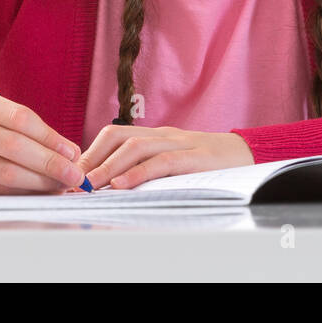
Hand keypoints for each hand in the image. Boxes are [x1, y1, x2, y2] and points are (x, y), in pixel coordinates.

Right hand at [0, 91, 85, 193]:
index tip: (73, 152)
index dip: (51, 137)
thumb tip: (68, 152)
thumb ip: (23, 129)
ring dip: (39, 182)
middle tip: (74, 175)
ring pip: (5, 172)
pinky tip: (37, 194)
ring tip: (60, 186)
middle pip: (15, 147)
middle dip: (50, 163)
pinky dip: (20, 194)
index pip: (21, 119)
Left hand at [76, 125, 254, 188]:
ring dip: (110, 167)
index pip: (115, 136)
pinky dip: (140, 173)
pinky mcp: (197, 158)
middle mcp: (164, 135)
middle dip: (93, 159)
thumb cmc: (209, 165)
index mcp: (156, 136)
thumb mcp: (175, 163)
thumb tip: (112, 187)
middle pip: (119, 137)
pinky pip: (163, 162)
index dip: (90, 153)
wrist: (250, 154)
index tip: (72, 175)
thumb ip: (149, 168)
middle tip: (74, 181)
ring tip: (92, 185)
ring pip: (137, 147)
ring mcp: (181, 144)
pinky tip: (123, 185)